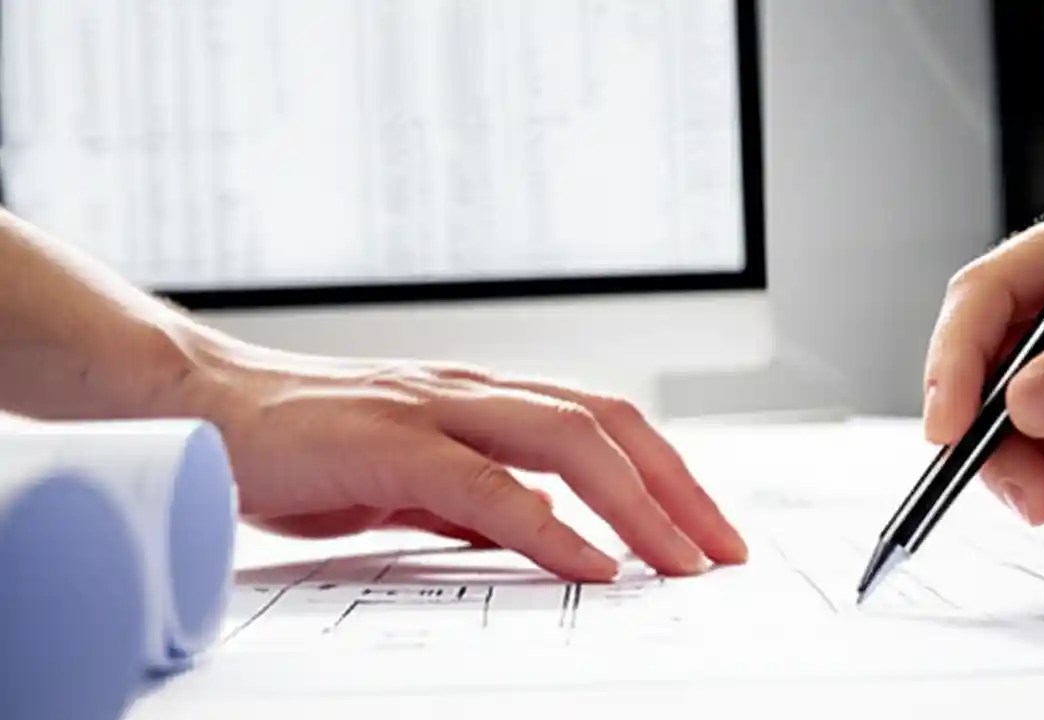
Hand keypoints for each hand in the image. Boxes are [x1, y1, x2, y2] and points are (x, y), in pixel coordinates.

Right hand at [182, 340, 747, 581]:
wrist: (205, 409)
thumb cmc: (309, 445)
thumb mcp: (415, 477)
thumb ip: (481, 499)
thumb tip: (547, 538)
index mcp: (484, 397)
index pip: (602, 421)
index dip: (666, 472)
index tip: (707, 530)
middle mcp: (473, 390)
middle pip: (606, 422)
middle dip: (677, 487)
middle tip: (723, 552)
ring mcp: (433, 408)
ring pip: (565, 440)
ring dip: (637, 504)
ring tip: (681, 563)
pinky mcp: (388, 442)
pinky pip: (487, 485)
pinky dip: (548, 525)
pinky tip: (590, 564)